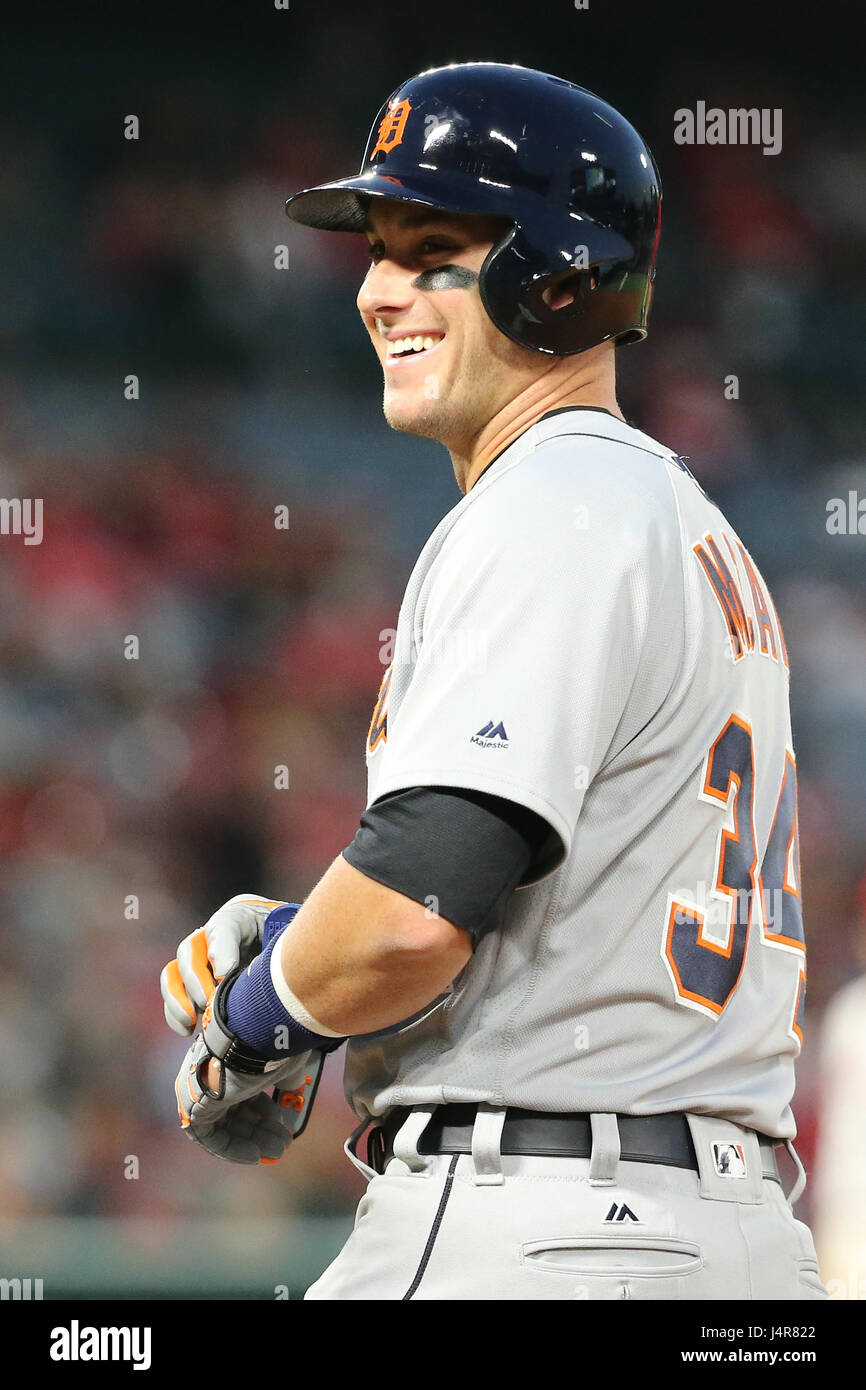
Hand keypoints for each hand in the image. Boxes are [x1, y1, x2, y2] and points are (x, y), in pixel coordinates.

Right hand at [160, 894, 287, 1036]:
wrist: (271, 944)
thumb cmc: (278, 941)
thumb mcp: (282, 939)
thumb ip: (277, 949)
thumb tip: (264, 975)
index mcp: (236, 919)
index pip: (223, 928)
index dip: (220, 951)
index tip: (225, 974)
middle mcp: (210, 937)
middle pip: (189, 951)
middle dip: (196, 981)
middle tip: (209, 1002)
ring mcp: (196, 960)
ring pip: (173, 973)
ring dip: (178, 999)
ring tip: (191, 1021)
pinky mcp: (190, 983)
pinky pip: (173, 996)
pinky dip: (174, 1014)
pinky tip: (188, 1030)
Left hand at [174, 1031, 315, 1164]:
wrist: (253, 1035)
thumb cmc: (270, 1043)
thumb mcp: (282, 1063)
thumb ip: (285, 1079)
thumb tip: (292, 1089)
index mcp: (227, 1058)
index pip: (242, 1090)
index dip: (264, 1109)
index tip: (282, 1120)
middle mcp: (209, 1073)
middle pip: (234, 1110)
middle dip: (261, 1129)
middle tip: (282, 1142)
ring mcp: (198, 1089)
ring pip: (224, 1125)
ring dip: (251, 1141)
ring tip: (277, 1150)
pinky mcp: (192, 1106)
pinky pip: (210, 1137)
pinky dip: (232, 1148)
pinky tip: (255, 1154)